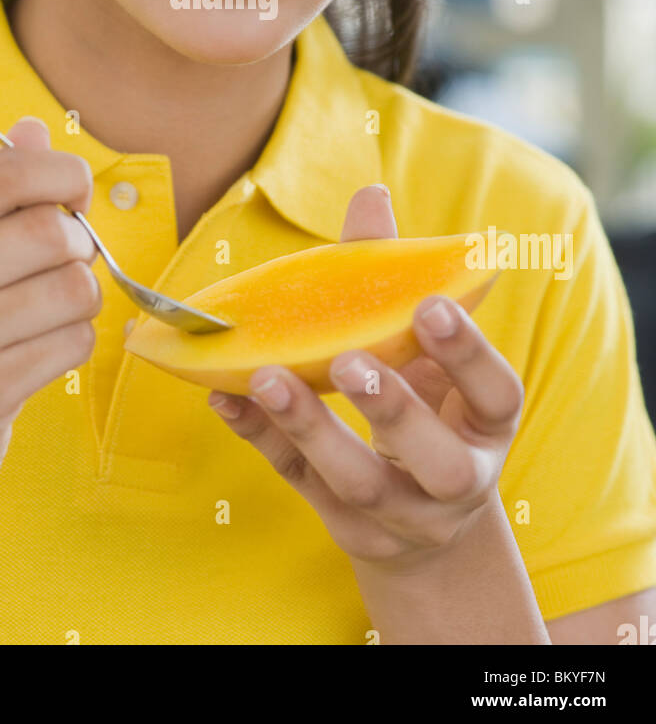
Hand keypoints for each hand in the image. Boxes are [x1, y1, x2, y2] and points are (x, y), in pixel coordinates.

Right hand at [0, 117, 100, 516]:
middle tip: (63, 267)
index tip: (74, 199)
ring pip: (72, 289)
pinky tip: (43, 354)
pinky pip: (74, 343)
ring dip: (81, 301)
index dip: (63, 175)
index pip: (6, 172)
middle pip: (50, 231)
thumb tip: (33, 127)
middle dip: (78, 247)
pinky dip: (76, 344)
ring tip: (50, 316)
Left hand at [208, 185, 523, 571]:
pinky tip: (225, 397)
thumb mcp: (430, 355)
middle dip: (393, 410)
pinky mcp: (348, 528)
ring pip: (361, 483)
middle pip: (438, 461)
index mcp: (489, 424)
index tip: (431, 304)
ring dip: (312, 429)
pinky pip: (301, 485)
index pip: (497, 393)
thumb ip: (398, 279)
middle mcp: (457, 478)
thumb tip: (369, 195)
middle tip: (348, 360)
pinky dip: (263, 439)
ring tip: (265, 376)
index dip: (469, 352)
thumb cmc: (430, 408)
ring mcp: (403, 515)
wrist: (428, 522)